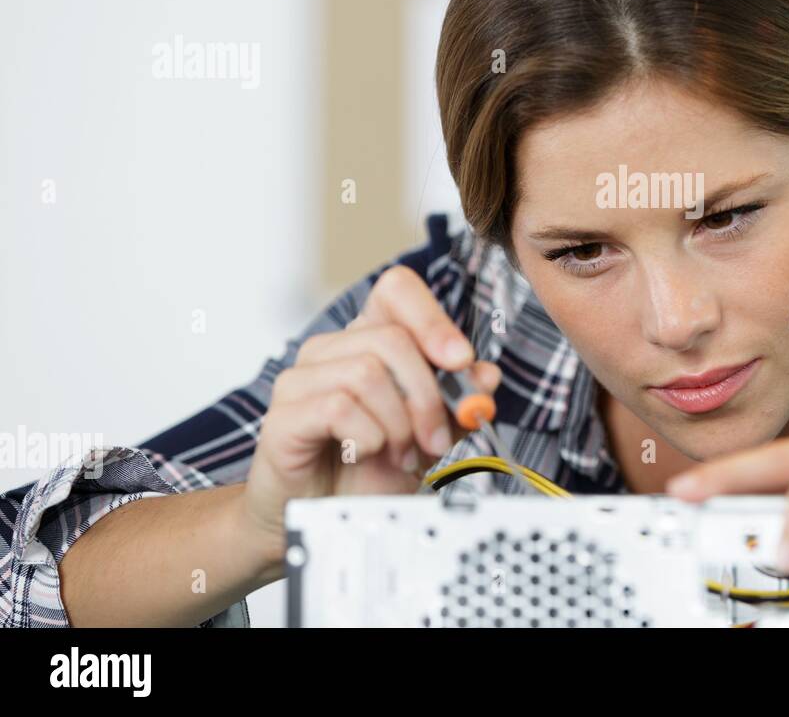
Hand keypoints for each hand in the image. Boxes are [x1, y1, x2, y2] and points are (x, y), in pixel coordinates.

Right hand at [239, 265, 500, 565]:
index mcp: (368, 340)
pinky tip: (369, 453)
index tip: (460, 361)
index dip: (432, 319)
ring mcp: (301, 379)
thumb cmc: (371, 468)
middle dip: (427, 395)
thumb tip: (487, 375)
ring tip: (400, 453)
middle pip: (392, 338)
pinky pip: (338, 407)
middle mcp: (331, 349)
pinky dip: (369, 437)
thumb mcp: (430, 434)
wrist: (325, 517)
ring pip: (367, 372)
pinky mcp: (283, 415)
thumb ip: (459, 404)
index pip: (396, 289)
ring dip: (398, 423)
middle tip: (434, 438)